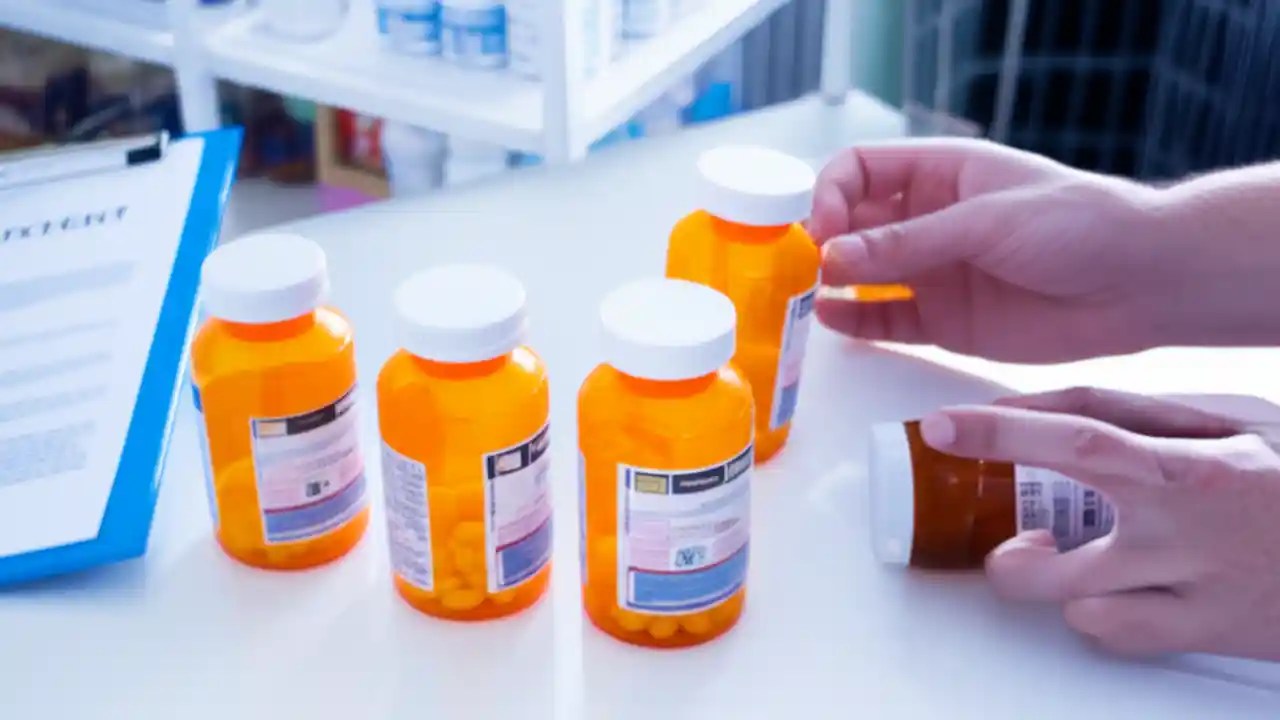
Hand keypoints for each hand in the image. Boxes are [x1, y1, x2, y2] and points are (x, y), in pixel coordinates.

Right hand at [809, 139, 1172, 362]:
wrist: (1143, 283)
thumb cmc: (1077, 224)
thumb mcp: (986, 220)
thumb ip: (908, 243)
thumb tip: (832, 259)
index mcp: (938, 174)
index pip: (858, 170)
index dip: (829, 193)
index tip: (820, 228)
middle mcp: (927, 222)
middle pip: (850, 225)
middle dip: (820, 242)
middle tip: (799, 268)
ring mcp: (934, 273)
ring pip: (862, 277)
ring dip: (830, 285)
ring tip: (803, 299)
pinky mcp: (945, 323)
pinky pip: (885, 323)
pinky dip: (854, 325)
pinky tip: (831, 324)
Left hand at [919, 386, 1279, 659]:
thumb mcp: (1233, 421)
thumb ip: (1141, 412)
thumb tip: (1040, 408)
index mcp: (1194, 464)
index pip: (1080, 435)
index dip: (1002, 432)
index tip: (943, 426)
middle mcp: (1189, 533)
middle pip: (1061, 554)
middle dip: (1008, 558)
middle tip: (1000, 542)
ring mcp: (1197, 591)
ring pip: (1077, 605)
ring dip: (1049, 582)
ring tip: (1055, 555)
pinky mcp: (1206, 634)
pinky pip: (1113, 636)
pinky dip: (1094, 614)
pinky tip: (1109, 590)